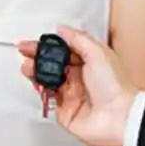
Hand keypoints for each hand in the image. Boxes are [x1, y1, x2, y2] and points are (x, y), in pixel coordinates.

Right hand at [17, 24, 136, 145]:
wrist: (119, 116)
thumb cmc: (116, 85)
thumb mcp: (97, 52)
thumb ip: (77, 38)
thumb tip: (62, 29)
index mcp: (88, 63)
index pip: (61, 51)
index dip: (46, 46)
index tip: (32, 43)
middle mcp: (79, 79)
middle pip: (51, 65)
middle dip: (36, 58)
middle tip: (25, 53)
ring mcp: (71, 95)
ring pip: (46, 80)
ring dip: (35, 72)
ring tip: (27, 67)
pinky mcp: (65, 111)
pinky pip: (47, 99)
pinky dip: (40, 90)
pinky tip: (37, 83)